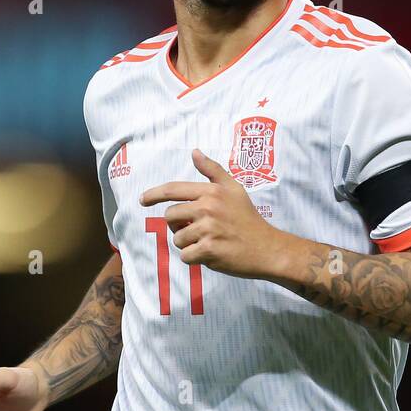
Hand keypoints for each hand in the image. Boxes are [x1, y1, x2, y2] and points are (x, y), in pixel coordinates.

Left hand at [139, 148, 291, 278]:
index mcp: (211, 192)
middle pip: (170, 217)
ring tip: (208, 241)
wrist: (267, 248)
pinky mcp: (208, 250)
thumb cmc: (248, 218)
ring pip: (177, 238)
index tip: (142, 200)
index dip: (153, 194)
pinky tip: (210, 254)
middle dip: (178, 225)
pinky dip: (194, 258)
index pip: (173, 190)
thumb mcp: (234, 188)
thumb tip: (194, 152)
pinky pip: (185, 256)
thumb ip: (213, 170)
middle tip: (198, 229)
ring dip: (188, 243)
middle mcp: (207, 208)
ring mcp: (208, 230)